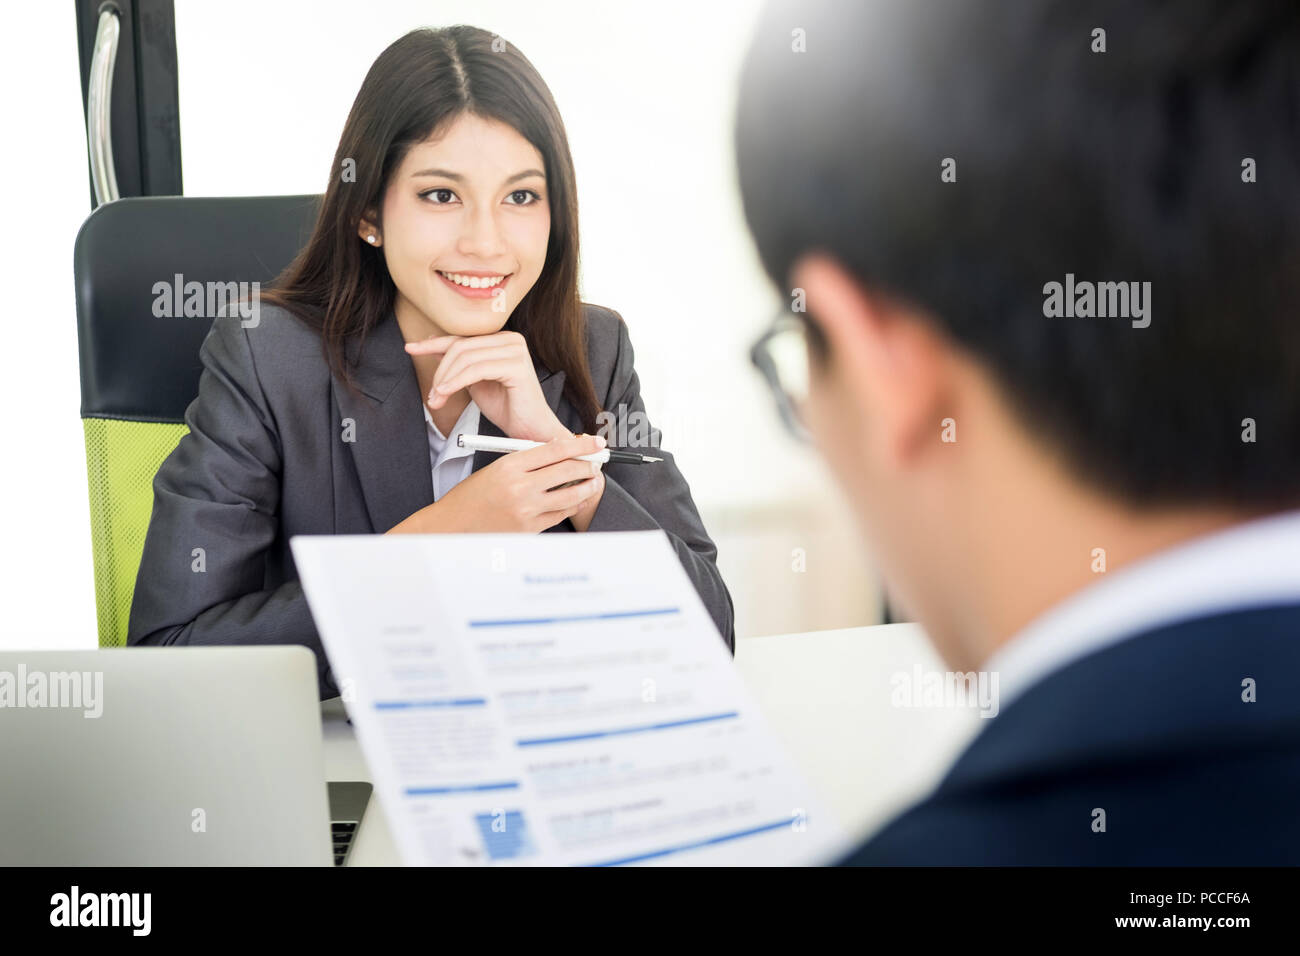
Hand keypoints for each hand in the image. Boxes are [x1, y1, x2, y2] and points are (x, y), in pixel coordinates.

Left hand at [404, 331, 567, 441]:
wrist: (531, 430)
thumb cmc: (506, 408)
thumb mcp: (475, 381)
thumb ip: (460, 364)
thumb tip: (434, 346)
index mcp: (503, 339)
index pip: (462, 338)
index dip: (433, 343)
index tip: (410, 348)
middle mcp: (511, 339)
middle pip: (461, 347)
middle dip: (440, 371)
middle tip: (432, 395)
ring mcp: (516, 350)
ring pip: (466, 358)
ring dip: (445, 380)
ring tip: (437, 399)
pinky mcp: (517, 366)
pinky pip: (476, 370)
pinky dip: (456, 382)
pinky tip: (445, 393)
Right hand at [418, 433, 605, 533]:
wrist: (453, 524)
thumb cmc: (474, 494)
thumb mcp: (497, 468)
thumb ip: (527, 461)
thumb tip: (561, 452)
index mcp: (510, 465)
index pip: (556, 450)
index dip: (581, 445)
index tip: (596, 443)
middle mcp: (520, 487)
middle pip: (567, 470)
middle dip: (589, 465)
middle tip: (597, 462)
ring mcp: (526, 510)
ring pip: (570, 495)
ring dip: (587, 487)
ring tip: (593, 481)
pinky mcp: (529, 529)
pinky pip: (560, 515)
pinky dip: (573, 505)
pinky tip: (577, 499)